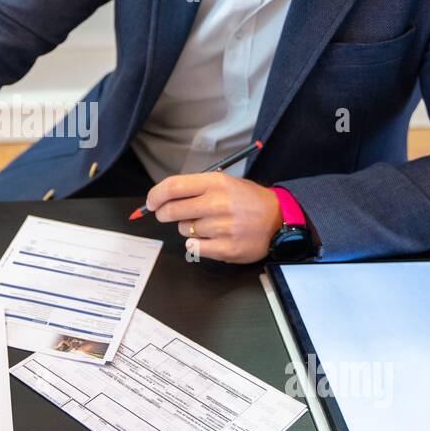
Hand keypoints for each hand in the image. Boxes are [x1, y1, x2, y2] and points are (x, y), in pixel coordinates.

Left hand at [143, 173, 281, 263]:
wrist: (278, 219)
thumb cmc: (248, 200)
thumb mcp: (225, 183)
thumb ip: (196, 188)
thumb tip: (163, 196)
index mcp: (216, 183)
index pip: (173, 187)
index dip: (155, 195)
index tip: (151, 202)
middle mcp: (218, 203)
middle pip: (172, 210)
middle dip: (164, 214)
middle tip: (167, 214)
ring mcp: (223, 227)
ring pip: (185, 230)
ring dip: (189, 228)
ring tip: (208, 224)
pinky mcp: (226, 248)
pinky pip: (195, 247)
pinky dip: (198, 244)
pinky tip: (211, 238)